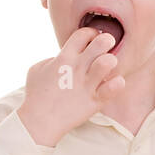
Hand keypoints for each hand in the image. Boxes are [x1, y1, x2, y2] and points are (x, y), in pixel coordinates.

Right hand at [17, 28, 124, 146]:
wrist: (40, 121)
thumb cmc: (36, 95)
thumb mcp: (37, 69)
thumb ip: (52, 58)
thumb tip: (62, 56)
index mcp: (64, 58)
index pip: (83, 33)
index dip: (90, 33)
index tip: (91, 41)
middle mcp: (77, 68)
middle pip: (101, 42)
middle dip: (107, 40)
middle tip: (106, 49)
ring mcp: (87, 84)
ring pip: (109, 62)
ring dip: (111, 61)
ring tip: (107, 68)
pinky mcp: (95, 100)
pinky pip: (115, 87)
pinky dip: (117, 83)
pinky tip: (112, 84)